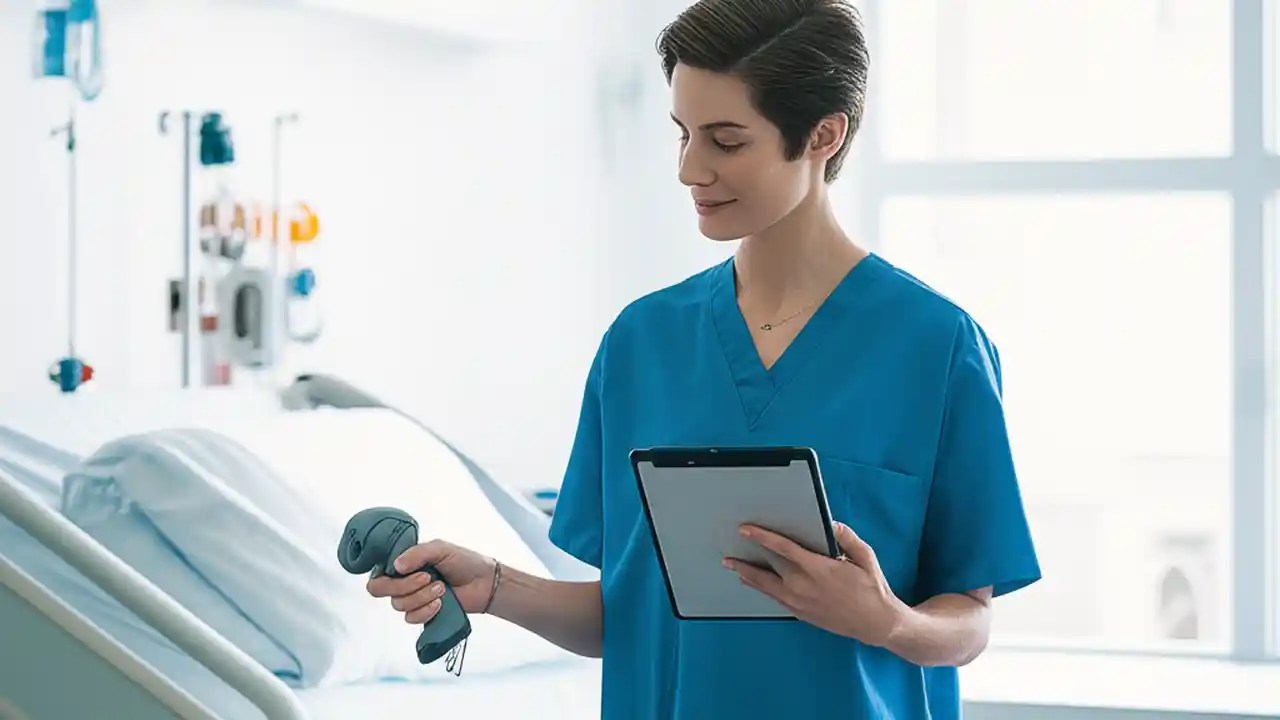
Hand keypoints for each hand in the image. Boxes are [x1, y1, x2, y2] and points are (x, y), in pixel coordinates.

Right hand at [366, 539, 496, 623]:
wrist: (484, 583)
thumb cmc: (464, 561)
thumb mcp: (440, 549)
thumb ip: (417, 553)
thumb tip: (396, 566)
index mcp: (404, 563)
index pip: (377, 572)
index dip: (386, 574)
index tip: (405, 569)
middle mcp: (403, 580)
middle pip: (380, 590)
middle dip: (404, 585)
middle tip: (428, 578)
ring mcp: (411, 598)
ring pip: (398, 604)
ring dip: (421, 596)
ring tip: (442, 588)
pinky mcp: (422, 614)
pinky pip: (411, 618)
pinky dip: (425, 611)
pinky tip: (440, 604)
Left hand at [725, 521, 906, 646]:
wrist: (875, 623)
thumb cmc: (871, 587)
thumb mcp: (865, 556)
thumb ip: (845, 536)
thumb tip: (828, 522)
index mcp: (818, 569)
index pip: (783, 549)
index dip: (762, 537)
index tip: (745, 529)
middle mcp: (804, 586)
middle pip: (767, 568)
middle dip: (747, 556)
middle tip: (729, 546)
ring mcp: (799, 603)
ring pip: (765, 586)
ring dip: (746, 574)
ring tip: (731, 564)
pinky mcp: (800, 613)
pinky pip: (774, 598)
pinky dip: (759, 588)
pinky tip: (751, 582)